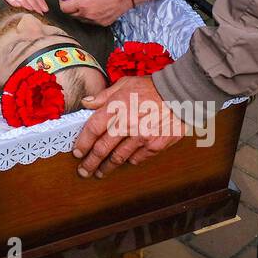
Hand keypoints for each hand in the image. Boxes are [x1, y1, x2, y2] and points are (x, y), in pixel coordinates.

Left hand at [72, 75, 190, 177]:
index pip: (93, 130)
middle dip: (90, 162)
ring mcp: (142, 137)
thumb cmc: (151, 87)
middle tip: (84, 171)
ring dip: (107, 167)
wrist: (180, 94)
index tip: (77, 153)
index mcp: (116, 108)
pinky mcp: (155, 145)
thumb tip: (86, 102)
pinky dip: (130, 161)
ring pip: (119, 157)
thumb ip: (103, 96)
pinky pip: (137, 158)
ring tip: (100, 173)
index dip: (83, 143)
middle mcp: (127, 125)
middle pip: (102, 149)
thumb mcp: (124, 84)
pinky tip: (125, 162)